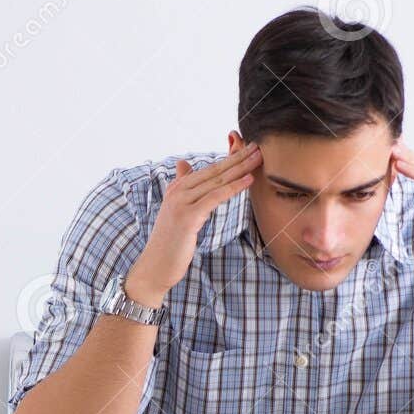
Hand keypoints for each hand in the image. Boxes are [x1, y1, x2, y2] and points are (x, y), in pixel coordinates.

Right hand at [124, 144, 261, 304]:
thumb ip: (182, 186)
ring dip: (239, 167)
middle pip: (214, 170)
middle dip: (238, 157)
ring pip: (216, 180)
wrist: (156, 266)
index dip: (229, 157)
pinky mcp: (188, 216)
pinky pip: (214, 197)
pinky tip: (248, 179)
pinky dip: (233, 187)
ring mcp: (181, 202)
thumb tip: (183, 163)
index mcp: (177, 188)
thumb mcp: (176, 211)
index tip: (248, 149)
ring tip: (258, 158)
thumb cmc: (170, 242)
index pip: (208, 169)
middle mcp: (178, 191)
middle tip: (258, 147)